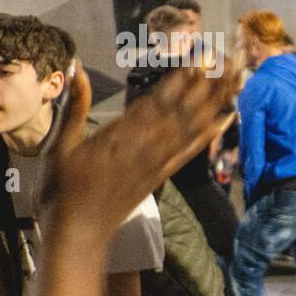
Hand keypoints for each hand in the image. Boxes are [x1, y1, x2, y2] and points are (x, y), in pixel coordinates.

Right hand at [39, 51, 240, 230]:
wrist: (80, 236)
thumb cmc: (62, 191)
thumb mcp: (59, 147)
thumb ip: (73, 107)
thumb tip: (77, 69)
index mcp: (120, 136)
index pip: (156, 102)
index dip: (180, 81)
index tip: (200, 59)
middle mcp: (146, 147)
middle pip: (182, 110)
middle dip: (207, 84)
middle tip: (231, 59)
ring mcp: (157, 162)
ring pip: (192, 126)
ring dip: (215, 101)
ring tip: (236, 79)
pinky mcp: (162, 175)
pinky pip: (191, 150)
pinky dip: (209, 133)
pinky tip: (226, 118)